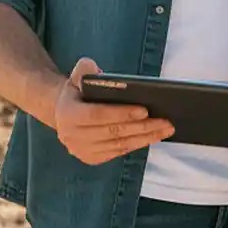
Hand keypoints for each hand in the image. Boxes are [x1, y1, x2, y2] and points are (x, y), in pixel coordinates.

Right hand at [52, 58, 174, 165]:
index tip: (145, 110)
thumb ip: (84, 69)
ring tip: (166, 129)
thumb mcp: (76, 76)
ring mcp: (82, 150)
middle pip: (113, 132)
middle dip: (142, 127)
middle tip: (165, 121)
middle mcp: (72, 136)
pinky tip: (153, 137)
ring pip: (119, 145)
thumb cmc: (77, 92)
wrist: (62, 114)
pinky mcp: (91, 158)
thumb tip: (97, 69)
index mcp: (68, 114)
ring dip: (145, 138)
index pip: (98, 115)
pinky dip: (137, 145)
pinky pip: (118, 152)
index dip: (121, 114)